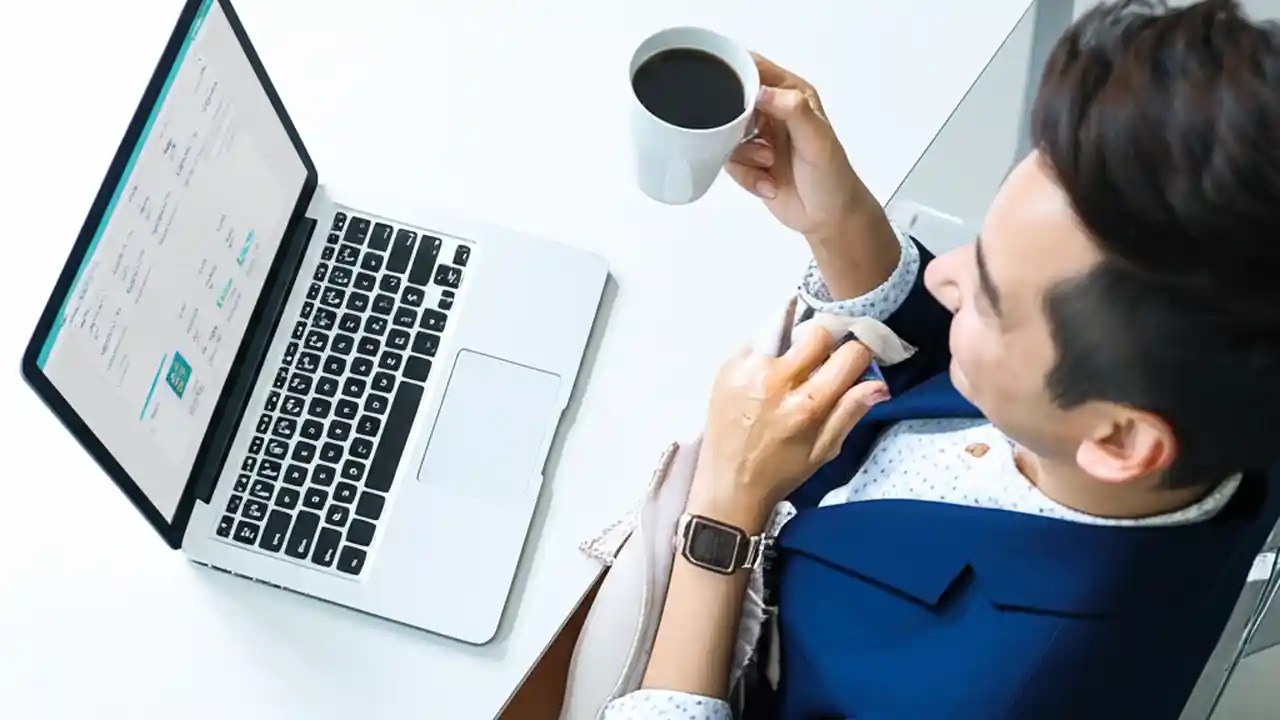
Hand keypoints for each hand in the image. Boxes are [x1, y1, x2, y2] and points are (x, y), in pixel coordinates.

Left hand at [689, 322, 890, 529]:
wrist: (728, 484)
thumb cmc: (780, 471)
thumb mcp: (824, 450)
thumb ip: (850, 412)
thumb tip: (880, 384)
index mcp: (806, 405)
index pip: (849, 355)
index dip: (860, 353)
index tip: (855, 360)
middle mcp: (777, 381)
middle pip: (817, 332)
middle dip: (828, 342)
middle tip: (824, 359)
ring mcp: (748, 370)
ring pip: (784, 330)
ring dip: (795, 344)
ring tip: (792, 366)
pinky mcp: (727, 367)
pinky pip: (757, 342)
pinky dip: (768, 353)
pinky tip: (766, 375)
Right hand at [727, 54, 877, 242]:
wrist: (828, 217)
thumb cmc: (832, 176)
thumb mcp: (818, 139)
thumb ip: (793, 109)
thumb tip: (762, 92)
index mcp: (790, 93)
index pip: (755, 68)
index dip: (736, 73)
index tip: (729, 93)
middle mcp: (772, 110)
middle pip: (731, 101)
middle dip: (735, 124)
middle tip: (756, 141)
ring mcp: (758, 136)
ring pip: (725, 134)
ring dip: (745, 155)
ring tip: (769, 164)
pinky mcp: (748, 161)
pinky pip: (728, 162)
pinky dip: (746, 176)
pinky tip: (768, 182)